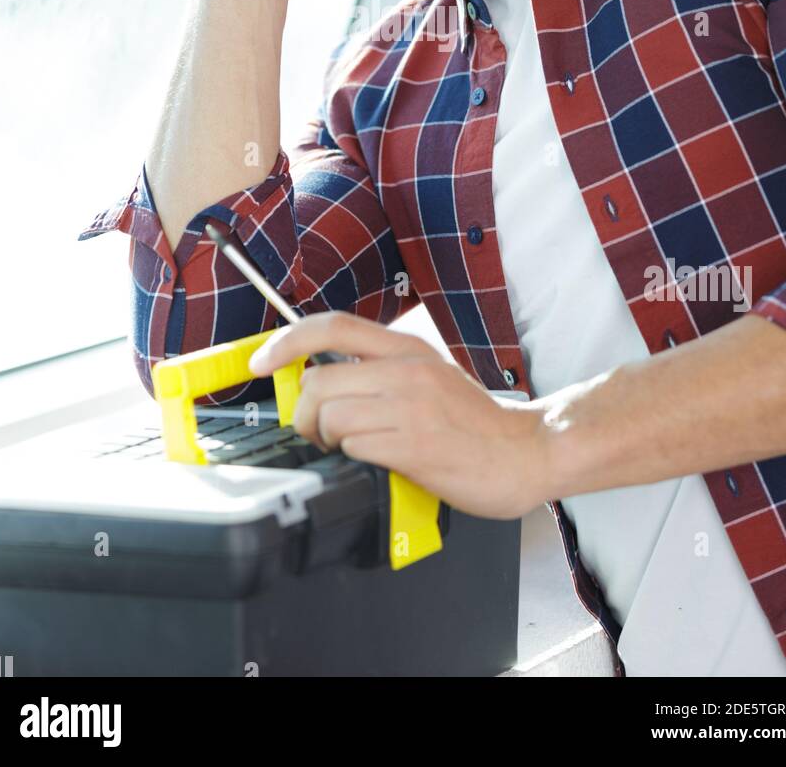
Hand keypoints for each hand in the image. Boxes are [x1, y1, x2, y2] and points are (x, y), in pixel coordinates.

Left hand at [248, 312, 550, 519]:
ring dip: (326, 437)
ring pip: (328, 413)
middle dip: (303, 413)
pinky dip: (351, 455)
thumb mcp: (428, 376)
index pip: (331, 326)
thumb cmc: (473, 422)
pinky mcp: (414, 444)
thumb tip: (320, 379)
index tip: (260, 361)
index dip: (285, 341)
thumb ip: (381, 370)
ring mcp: (410, 406)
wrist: (525, 452)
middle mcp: (406, 369)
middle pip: (317, 379)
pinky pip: (353, 444)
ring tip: (349, 447)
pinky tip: (375, 460)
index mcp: (407, 348)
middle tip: (319, 431)